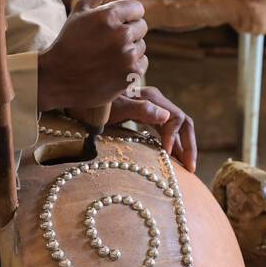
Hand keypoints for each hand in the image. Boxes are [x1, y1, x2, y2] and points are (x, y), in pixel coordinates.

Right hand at [37, 0, 146, 111]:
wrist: (60, 78)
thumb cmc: (70, 41)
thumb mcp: (79, 11)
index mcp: (109, 15)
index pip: (137, 9)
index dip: (127, 16)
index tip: (118, 23)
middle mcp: (121, 34)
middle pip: (142, 26)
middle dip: (129, 31)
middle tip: (110, 41)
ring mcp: (128, 55)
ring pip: (141, 45)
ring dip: (129, 49)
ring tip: (108, 56)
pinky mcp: (132, 74)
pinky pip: (142, 63)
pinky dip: (131, 65)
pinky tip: (113, 68)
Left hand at [72, 87, 198, 172]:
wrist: (75, 97)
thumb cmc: (91, 104)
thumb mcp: (115, 109)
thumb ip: (140, 110)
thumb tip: (167, 116)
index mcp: (152, 97)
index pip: (176, 119)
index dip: (176, 138)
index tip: (168, 156)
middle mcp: (155, 101)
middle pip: (183, 123)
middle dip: (188, 146)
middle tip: (190, 169)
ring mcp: (152, 108)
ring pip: (177, 128)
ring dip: (184, 147)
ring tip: (187, 168)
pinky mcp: (146, 116)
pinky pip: (166, 131)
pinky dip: (173, 145)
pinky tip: (172, 159)